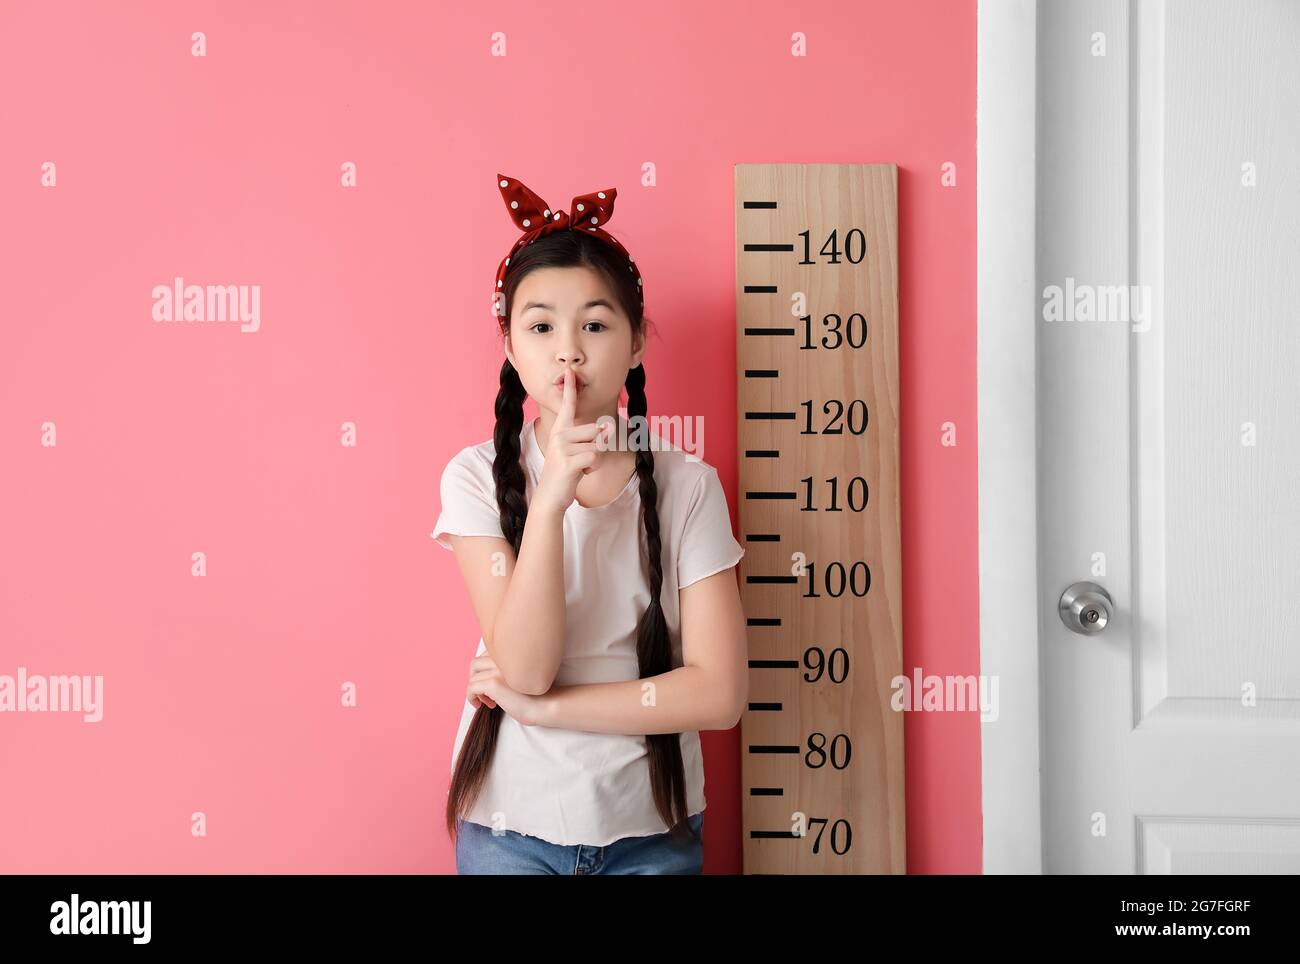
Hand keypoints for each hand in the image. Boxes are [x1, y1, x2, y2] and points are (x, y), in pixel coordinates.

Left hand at [466, 653, 544, 726]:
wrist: (544, 705)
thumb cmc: (535, 694)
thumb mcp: (518, 677)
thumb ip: (506, 670)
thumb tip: (485, 678)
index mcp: (510, 654)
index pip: (486, 655)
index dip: (484, 671)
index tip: (491, 685)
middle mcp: (503, 658)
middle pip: (475, 664)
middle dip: (476, 679)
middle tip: (486, 694)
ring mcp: (497, 670)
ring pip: (472, 677)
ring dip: (476, 691)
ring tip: (488, 701)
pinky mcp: (493, 683)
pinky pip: (471, 688)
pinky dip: (472, 698)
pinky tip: (483, 705)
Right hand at [532, 367, 614, 514]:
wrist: (549, 496)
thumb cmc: (565, 472)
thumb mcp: (577, 452)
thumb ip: (591, 438)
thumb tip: (608, 427)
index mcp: (560, 430)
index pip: (568, 405)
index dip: (570, 388)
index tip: (569, 370)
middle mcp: (559, 435)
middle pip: (596, 430)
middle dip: (596, 448)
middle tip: (580, 461)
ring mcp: (562, 447)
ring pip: (598, 445)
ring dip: (595, 460)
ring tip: (579, 467)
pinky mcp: (568, 460)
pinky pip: (594, 457)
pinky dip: (593, 468)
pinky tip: (580, 473)